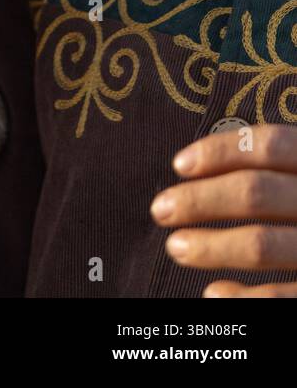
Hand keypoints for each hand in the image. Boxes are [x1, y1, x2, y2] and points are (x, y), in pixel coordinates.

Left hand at [150, 124, 296, 296]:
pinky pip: (285, 297)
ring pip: (262, 244)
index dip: (220, 151)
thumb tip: (200, 171)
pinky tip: (214, 293)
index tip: (179, 164)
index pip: (272, 145)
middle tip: (161, 209)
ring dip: (210, 246)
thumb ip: (284, 170)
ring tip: (176, 247)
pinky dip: (244, 298)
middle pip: (257, 193)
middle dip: (200, 200)